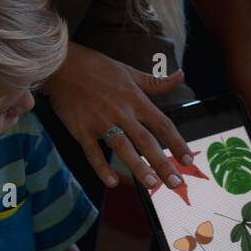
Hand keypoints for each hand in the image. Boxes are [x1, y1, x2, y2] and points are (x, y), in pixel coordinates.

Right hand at [44, 43, 188, 188]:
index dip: (177, 143)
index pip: (162, 124)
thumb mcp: (130, 72)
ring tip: (151, 184)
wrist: (62, 65)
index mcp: (136, 100)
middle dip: (162, 162)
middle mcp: (122, 112)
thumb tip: (181, 76)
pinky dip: (102, 167)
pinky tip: (112, 181)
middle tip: (175, 183)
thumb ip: (156, 82)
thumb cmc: (97, 68)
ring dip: (138, 166)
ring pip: (123, 147)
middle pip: (146, 141)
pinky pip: (93, 152)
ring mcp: (101, 122)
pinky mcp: (81, 130)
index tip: (188, 160)